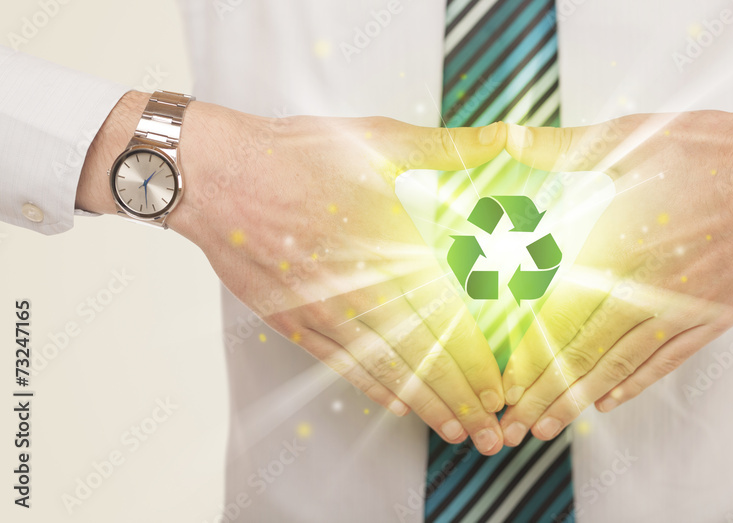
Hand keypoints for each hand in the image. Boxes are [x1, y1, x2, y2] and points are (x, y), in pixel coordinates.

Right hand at [79, 93, 508, 453]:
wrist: (215, 175)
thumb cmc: (295, 155)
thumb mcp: (379, 138)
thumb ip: (448, 148)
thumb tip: (509, 138)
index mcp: (391, 245)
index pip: (447, 320)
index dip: (477, 363)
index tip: (502, 391)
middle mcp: (361, 288)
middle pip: (421, 358)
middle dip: (462, 402)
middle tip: (493, 435)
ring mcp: (325, 311)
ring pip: (386, 371)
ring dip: (425, 406)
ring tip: (457, 432)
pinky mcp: (294, 321)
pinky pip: (342, 364)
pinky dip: (374, 387)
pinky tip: (399, 405)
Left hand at [497, 86, 732, 444]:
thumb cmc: (718, 148)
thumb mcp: (631, 137)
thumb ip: (564, 148)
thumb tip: (510, 137)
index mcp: (619, 246)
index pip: (559, 317)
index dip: (527, 357)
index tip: (500, 386)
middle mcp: (648, 286)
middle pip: (584, 352)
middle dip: (543, 394)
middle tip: (513, 426)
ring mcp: (684, 307)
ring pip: (620, 364)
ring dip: (580, 398)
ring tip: (548, 427)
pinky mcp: (716, 314)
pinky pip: (668, 359)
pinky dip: (635, 382)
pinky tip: (609, 401)